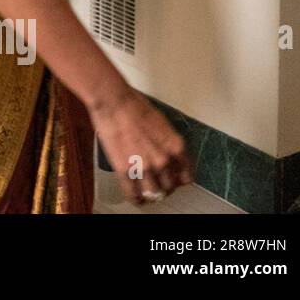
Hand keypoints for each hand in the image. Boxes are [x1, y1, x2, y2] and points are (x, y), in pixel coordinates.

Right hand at [90, 86, 192, 205]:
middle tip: (156, 185)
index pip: (186, 177)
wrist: (114, 100)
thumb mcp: (161, 123)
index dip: (178, 181)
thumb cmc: (135, 105)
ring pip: (154, 194)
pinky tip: (135, 199)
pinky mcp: (125, 170)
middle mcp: (164, 161)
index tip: (172, 181)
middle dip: (163, 188)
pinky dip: (135, 199)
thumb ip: (166, 143)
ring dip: (150, 195)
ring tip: (146, 194)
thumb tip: (163, 153)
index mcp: (177, 147)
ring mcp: (145, 167)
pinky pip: (133, 193)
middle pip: (169, 187)